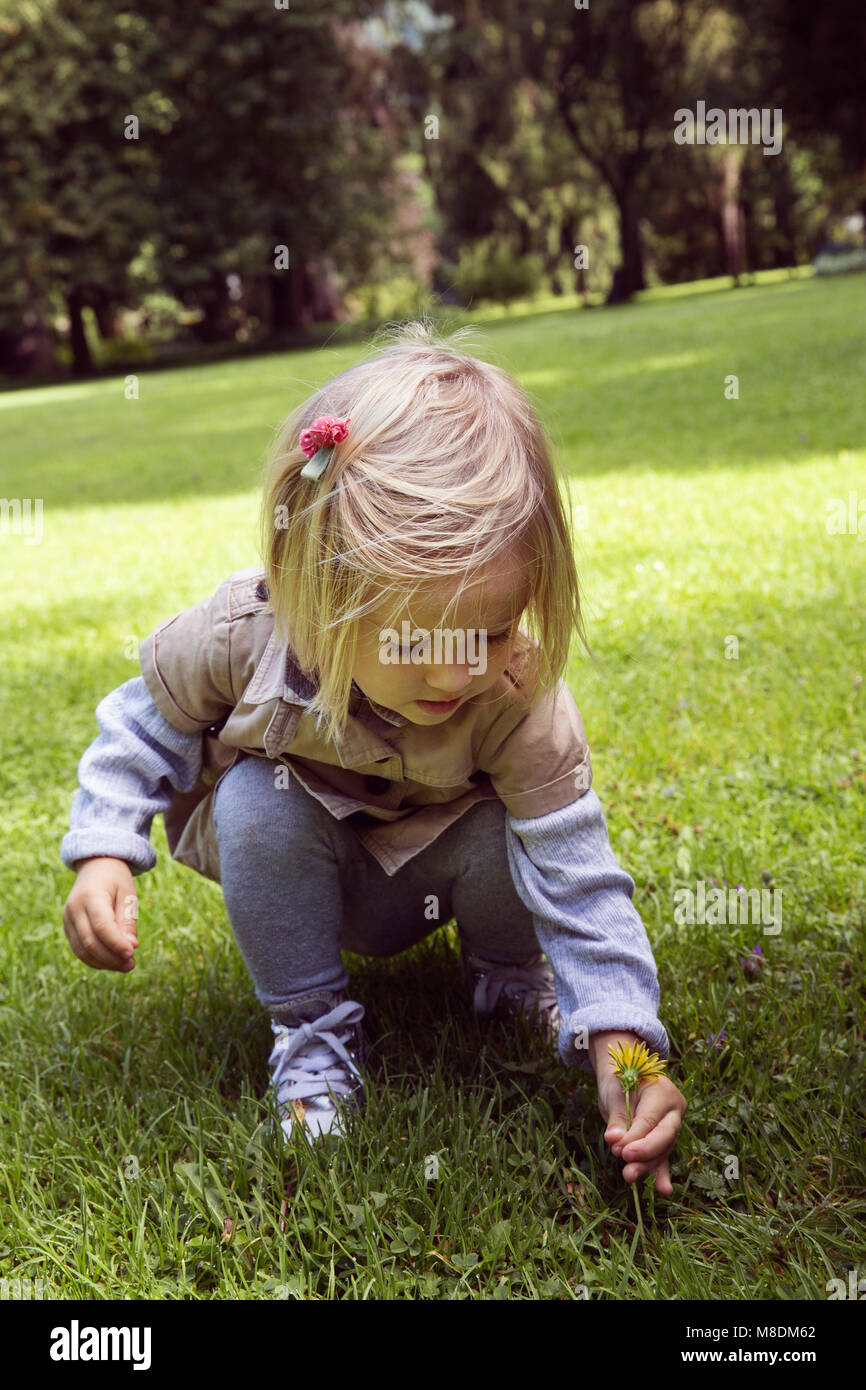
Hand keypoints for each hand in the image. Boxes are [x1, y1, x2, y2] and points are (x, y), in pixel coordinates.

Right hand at [62, 857, 138, 971]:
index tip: (132, 954)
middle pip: (90, 942)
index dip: (116, 944)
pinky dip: (95, 959)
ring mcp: (67, 919)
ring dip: (104, 963)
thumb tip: (130, 947)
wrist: (95, 867)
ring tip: (125, 966)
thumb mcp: (128, 894)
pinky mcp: (67, 927)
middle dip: (111, 958)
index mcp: (91, 895)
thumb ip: (128, 920)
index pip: (101, 926)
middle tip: (131, 965)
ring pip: (82, 950)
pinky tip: (112, 962)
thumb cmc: (116, 880)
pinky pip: (79, 949)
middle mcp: (74, 908)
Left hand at [591, 1031, 686, 1194]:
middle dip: (645, 1152)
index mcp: (664, 1092)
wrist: (624, 1079)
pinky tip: (664, 1189)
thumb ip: (617, 1117)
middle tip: (625, 1159)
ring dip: (646, 1165)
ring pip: (662, 1150)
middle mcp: (674, 1110)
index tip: (616, 1147)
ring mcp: (672, 1126)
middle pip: (664, 1136)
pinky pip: (663, 1158)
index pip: (650, 1119)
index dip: (634, 1136)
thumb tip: (614, 1140)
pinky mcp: (664, 1141)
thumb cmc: (619, 1082)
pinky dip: (660, 1174)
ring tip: (629, 1176)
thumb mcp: (615, 1093)